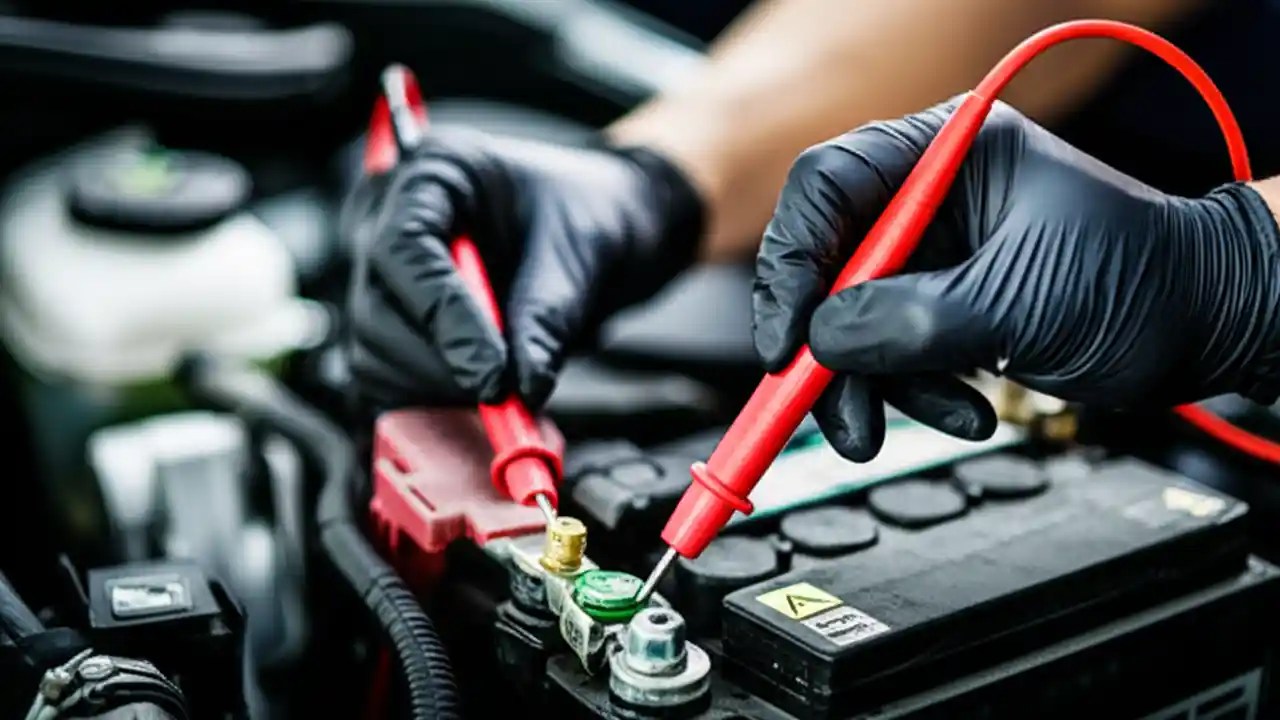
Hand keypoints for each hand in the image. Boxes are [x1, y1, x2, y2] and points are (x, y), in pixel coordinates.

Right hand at [346, 131, 702, 408]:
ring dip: (442, 392)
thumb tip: (525, 386)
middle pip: (378, 311)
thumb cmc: (587, 216)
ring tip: (510, 394)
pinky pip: (391, 383)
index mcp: (434, 174)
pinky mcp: (395, 328)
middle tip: (509, 397)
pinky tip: (490, 404)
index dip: (444, 319)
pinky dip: (438, 405)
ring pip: (376, 357)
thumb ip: (549, 314)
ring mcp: (386, 278)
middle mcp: (391, 221)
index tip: (492, 376)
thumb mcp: (583, 250)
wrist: (596, 231)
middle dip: (443, 367)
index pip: (404, 249)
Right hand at [754, 98, 1279, 461]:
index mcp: (944, 152)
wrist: (1206, 325)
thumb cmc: (1142, 281)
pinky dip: (914, 392)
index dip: (793, 263)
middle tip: (830, 408)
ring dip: (873, 385)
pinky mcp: (942, 301)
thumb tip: (820, 343)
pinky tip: (965, 412)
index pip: (827, 187)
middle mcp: (928, 195)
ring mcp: (934, 251)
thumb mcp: (1016, 302)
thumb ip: (909, 322)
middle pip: (827, 261)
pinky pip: (891, 349)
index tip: (789, 340)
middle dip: (827, 346)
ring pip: (851, 319)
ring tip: (908, 429)